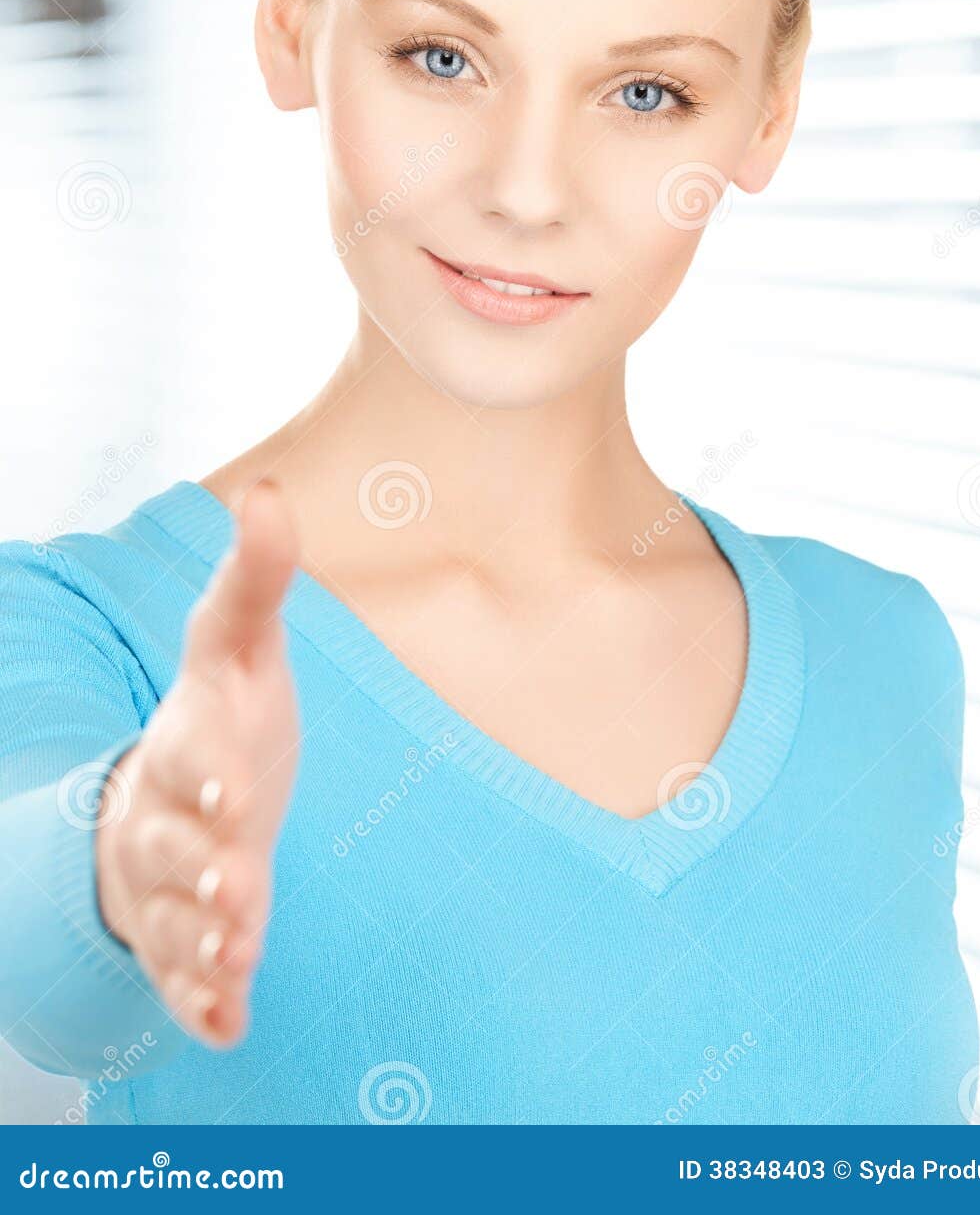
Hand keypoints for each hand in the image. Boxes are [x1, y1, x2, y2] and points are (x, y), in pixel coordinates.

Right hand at [95, 478, 300, 1048]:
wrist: (180, 792)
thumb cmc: (221, 712)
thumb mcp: (240, 643)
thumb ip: (258, 577)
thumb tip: (269, 491)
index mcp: (188, 743)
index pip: (190, 757)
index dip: (208, 774)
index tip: (233, 792)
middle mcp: (169, 819)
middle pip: (171, 849)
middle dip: (198, 870)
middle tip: (232, 890)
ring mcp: (171, 886)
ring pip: (174, 920)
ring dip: (204, 942)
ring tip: (239, 959)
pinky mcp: (186, 939)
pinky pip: (185, 978)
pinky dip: (203, 1002)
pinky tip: (228, 1029)